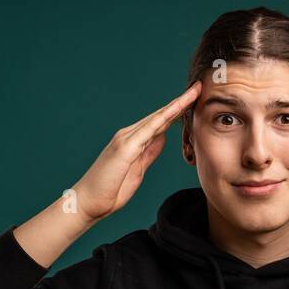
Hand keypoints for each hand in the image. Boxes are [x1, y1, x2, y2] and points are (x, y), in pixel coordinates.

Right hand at [71, 80, 202, 222]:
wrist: (88, 202)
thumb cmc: (111, 189)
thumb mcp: (138, 170)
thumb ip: (149, 153)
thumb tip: (162, 139)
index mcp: (134, 141)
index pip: (160, 122)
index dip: (178, 111)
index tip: (194, 100)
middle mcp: (129, 135)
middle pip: (160, 115)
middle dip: (181, 102)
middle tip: (199, 87)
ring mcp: (126, 140)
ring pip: (156, 118)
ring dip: (175, 105)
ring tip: (192, 93)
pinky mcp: (124, 149)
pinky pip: (147, 131)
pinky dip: (162, 120)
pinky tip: (175, 111)